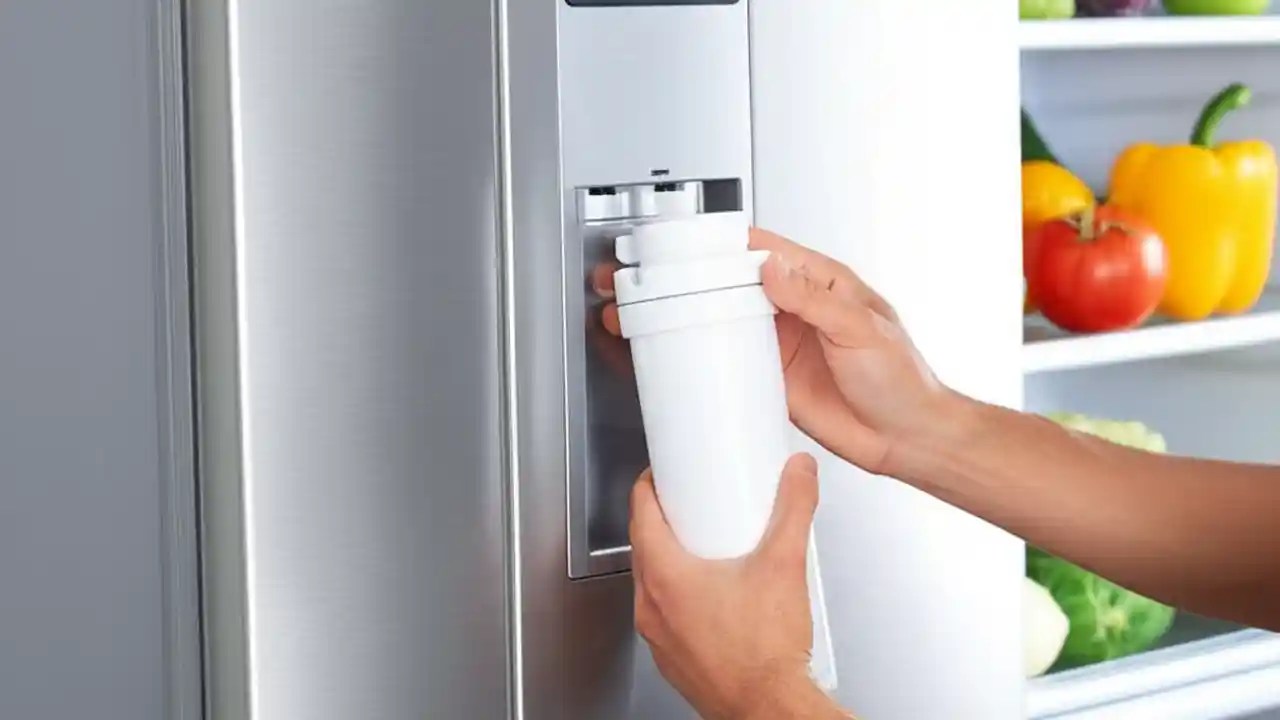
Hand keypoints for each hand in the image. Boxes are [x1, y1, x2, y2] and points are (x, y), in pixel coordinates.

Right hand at [597, 227, 952, 475]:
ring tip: (651, 313)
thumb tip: (772, 267)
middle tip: (656, 280)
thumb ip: (813, 299)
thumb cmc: (903, 379)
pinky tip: (681, 355)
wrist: (907, 438)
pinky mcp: (771, 379)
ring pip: (726, 320)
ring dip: (690, 315)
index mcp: (821, 284)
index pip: (764, 251)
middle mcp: (795, 310)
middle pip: (734, 283)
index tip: (689, 244)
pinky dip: (704, 357)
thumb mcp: (859, 329)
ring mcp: (780, 344)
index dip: (725, 245)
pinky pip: (730, 361)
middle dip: (693, 278)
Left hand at [630, 454, 850, 719]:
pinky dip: (679, 596)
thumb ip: (794, 509)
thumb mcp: (785, 563)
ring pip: (652, 582)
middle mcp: (652, 607)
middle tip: (690, 504)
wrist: (769, 709)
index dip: (650, 485)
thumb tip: (799, 474)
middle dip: (665, 520)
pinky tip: (713, 595)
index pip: (639, 513)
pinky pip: (664, 615)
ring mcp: (658, 636)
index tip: (663, 474)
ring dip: (671, 559)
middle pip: (644, 546)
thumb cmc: (765, 653)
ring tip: (706, 547)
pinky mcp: (672, 657)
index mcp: (666, 576)